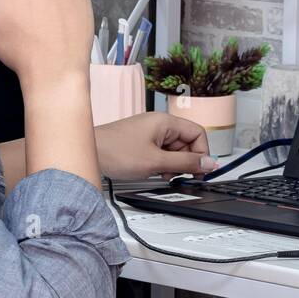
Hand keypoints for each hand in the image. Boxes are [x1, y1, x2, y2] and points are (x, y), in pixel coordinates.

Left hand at [95, 112, 219, 179]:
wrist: (89, 152)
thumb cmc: (115, 151)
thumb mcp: (156, 162)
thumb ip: (185, 163)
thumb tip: (209, 163)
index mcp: (166, 122)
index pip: (197, 133)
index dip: (201, 153)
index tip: (198, 170)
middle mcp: (160, 123)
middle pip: (186, 141)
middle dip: (185, 160)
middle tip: (177, 175)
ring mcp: (150, 131)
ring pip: (174, 148)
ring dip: (172, 164)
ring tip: (161, 173)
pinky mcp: (142, 141)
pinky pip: (161, 151)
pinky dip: (161, 163)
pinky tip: (152, 171)